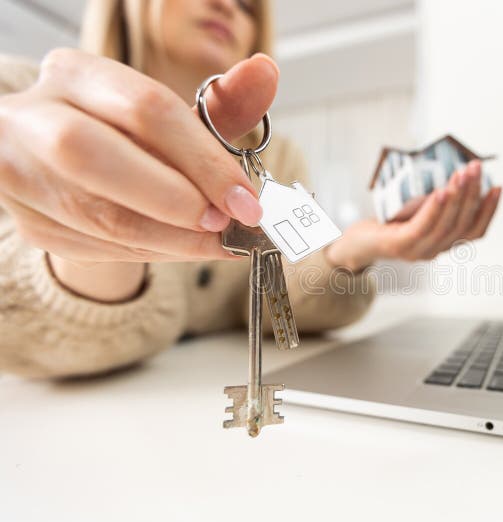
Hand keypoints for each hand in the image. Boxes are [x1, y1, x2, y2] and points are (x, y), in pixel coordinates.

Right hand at [0, 49, 277, 298]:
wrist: (71, 169)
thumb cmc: (130, 138)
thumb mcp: (175, 118)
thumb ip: (221, 105)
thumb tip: (266, 73)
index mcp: (77, 76)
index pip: (144, 109)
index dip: (204, 159)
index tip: (248, 200)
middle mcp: (32, 117)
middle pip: (93, 155)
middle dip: (174, 199)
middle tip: (224, 224)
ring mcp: (20, 173)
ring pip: (95, 215)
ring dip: (171, 239)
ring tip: (218, 244)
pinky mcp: (28, 221)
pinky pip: (94, 248)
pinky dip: (151, 254)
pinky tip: (183, 249)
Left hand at [326, 160, 501, 271]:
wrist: (357, 241)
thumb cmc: (389, 219)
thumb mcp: (418, 207)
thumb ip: (436, 197)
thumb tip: (454, 163)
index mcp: (444, 243)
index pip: (476, 231)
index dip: (489, 210)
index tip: (498, 186)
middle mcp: (435, 251)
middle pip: (463, 224)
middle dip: (473, 193)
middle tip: (475, 168)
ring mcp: (418, 251)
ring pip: (446, 225)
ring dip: (457, 197)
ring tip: (461, 174)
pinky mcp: (400, 246)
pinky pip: (423, 226)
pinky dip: (435, 208)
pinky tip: (441, 191)